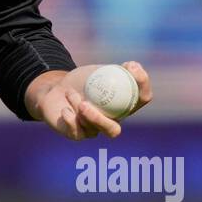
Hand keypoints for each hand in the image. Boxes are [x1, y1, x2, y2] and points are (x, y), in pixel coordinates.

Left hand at [27, 62, 152, 140]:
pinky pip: (75, 133)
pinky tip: (65, 109)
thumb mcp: (100, 70)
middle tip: (84, 105)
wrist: (58, 87)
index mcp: (124, 105)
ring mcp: (94, 130)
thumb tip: (134, 66)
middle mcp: (111, 122)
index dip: (143, 86)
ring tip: (70, 93)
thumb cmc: (83, 80)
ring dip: (77, 107)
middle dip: (99, 120)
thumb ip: (118, 70)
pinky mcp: (77, 135)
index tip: (132, 70)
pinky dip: (69, 119)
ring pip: (89, 128)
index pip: (142, 98)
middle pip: (113, 131)